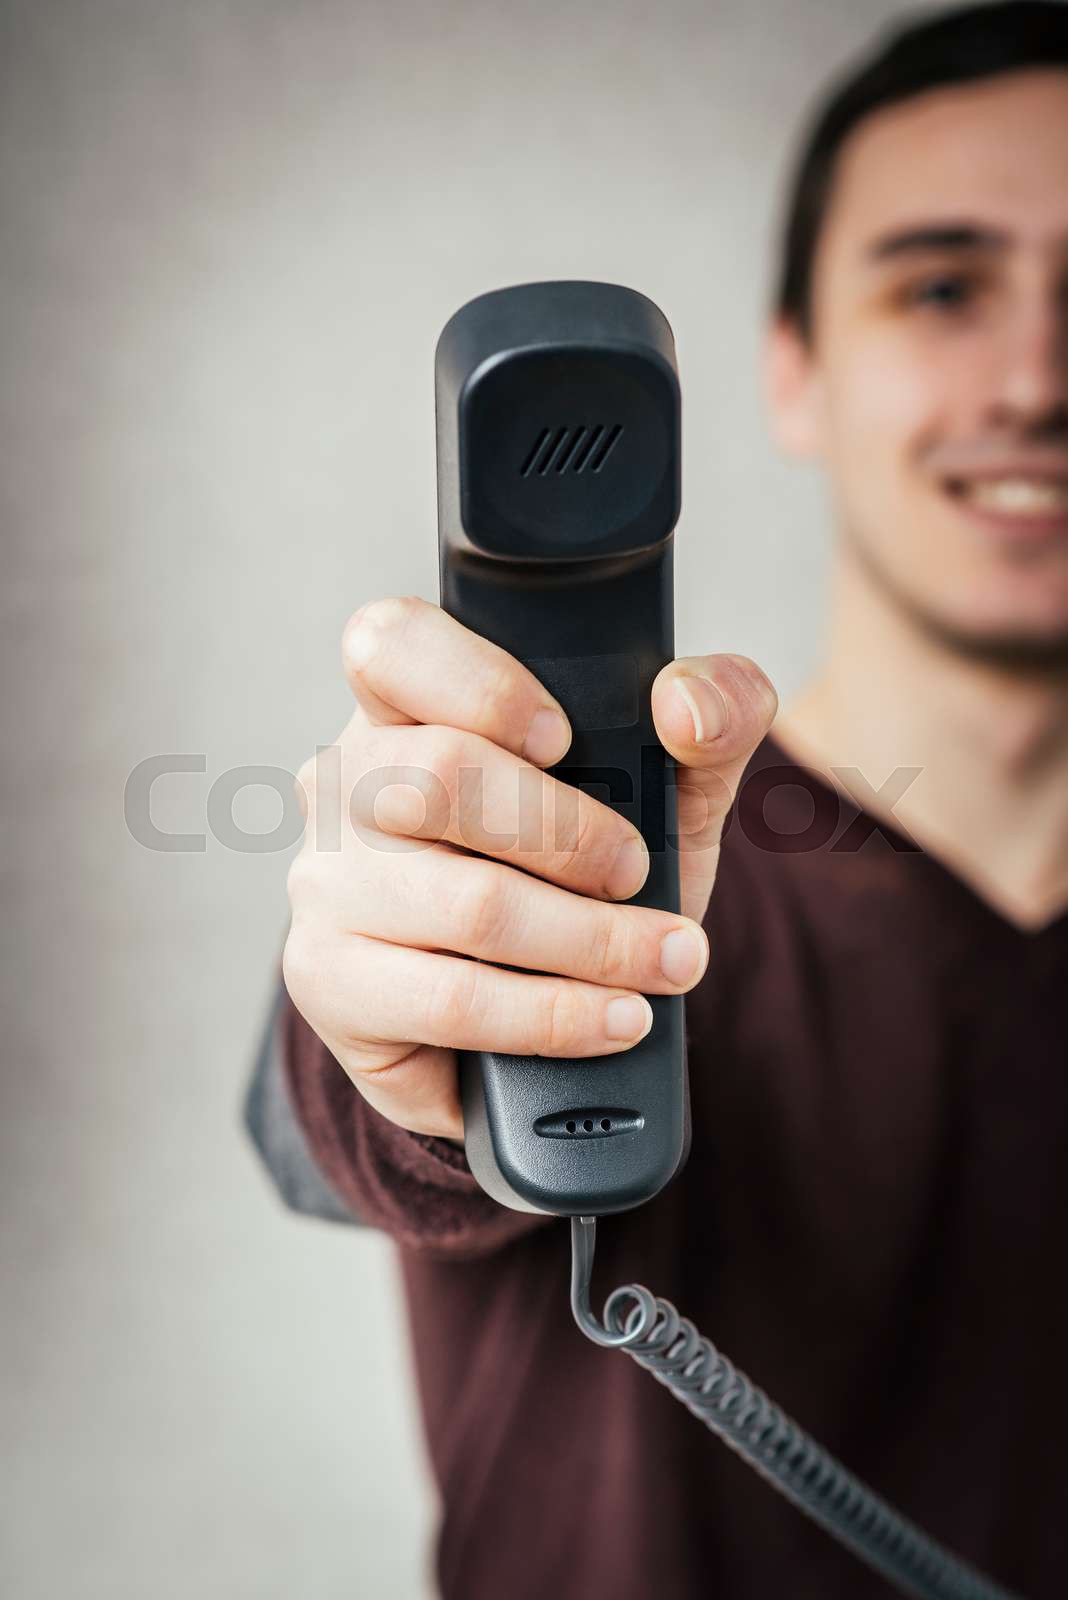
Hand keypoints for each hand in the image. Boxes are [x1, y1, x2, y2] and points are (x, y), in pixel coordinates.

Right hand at [283, 596, 776, 1141]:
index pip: (391, 644)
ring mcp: (325, 884)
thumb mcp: (674, 783)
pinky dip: (556, 1013)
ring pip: (464, 902)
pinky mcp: (332, 984)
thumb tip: (684, 704)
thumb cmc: (594, 870)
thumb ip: (715, 709)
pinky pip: (451, 1000)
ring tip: (669, 961)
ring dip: (593, 940)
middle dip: (569, 833)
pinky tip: (617, 1018)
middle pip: (439, 777)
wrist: (555, 1008)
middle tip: (637, 871)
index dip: (478, 685)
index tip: (563, 739)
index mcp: (407, 705)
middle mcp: (344, 783)